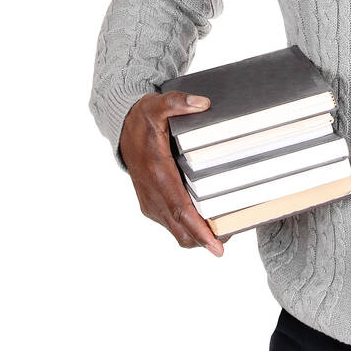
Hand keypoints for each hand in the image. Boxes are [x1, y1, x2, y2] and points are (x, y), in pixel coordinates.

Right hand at [120, 91, 223, 255]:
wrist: (120, 129)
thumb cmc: (141, 119)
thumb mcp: (157, 105)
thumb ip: (178, 103)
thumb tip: (202, 103)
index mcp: (157, 173)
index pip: (180, 210)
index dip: (200, 231)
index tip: (217, 247)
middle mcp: (152, 194)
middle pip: (181, 230)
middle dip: (205, 240)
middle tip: (230, 235)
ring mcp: (150, 202)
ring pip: (176, 231)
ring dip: (197, 236)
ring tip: (222, 230)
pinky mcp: (150, 204)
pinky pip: (171, 224)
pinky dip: (188, 228)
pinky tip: (205, 219)